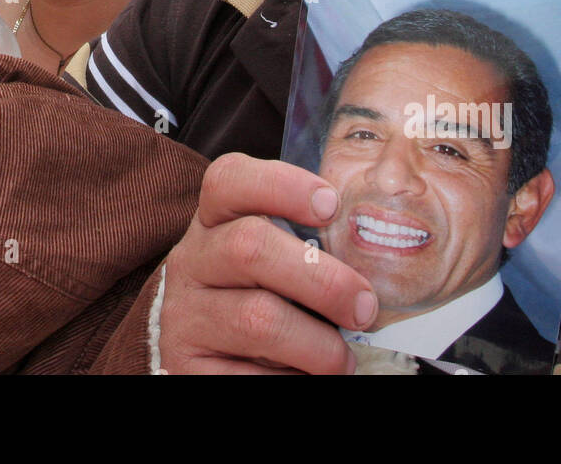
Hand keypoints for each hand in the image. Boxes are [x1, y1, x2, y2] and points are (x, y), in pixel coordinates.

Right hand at [157, 152, 378, 373]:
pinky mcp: (186, 365)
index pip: (230, 180)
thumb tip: (375, 252)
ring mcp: (185, 314)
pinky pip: (246, 377)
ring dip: (317, 344)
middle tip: (365, 308)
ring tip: (342, 360)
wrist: (200, 348)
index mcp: (214, 219)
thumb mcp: (272, 254)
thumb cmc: (257, 291)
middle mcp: (192, 260)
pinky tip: (306, 376)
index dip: (282, 185)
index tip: (331, 205)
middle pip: (250, 246)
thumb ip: (307, 241)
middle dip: (322, 280)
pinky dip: (291, 379)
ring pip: (256, 318)